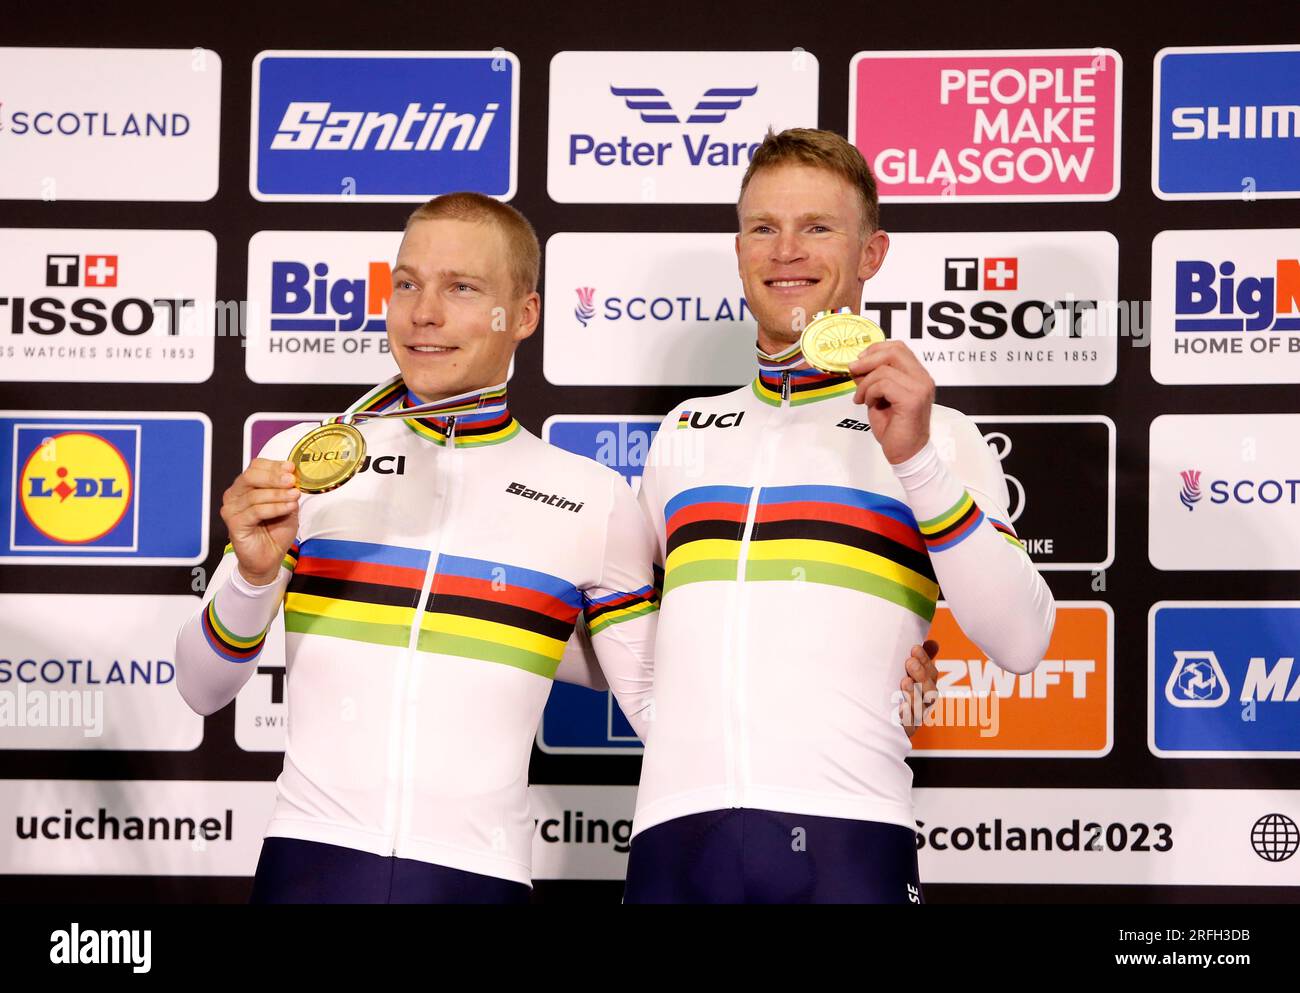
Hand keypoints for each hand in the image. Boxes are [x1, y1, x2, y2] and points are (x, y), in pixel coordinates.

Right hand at [219, 458, 299, 585]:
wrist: (268, 559)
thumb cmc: (275, 532)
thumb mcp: (287, 506)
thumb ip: (288, 491)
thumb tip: (294, 476)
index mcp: (246, 486)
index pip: (255, 467)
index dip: (274, 465)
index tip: (291, 468)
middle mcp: (235, 495)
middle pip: (251, 476)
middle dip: (274, 477)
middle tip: (291, 480)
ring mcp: (232, 509)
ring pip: (255, 495)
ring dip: (278, 494)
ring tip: (295, 496)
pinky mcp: (234, 523)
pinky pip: (255, 511)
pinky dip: (275, 508)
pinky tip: (289, 508)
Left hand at [847, 340, 934, 463]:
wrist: (906, 453)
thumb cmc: (895, 428)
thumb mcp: (879, 397)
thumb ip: (873, 379)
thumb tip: (857, 365)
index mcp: (918, 376)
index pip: (899, 348)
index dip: (876, 349)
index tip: (860, 359)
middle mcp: (923, 379)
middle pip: (894, 351)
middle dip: (867, 360)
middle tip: (853, 371)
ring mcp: (920, 388)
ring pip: (884, 370)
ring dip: (865, 384)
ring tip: (862, 398)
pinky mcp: (912, 400)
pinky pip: (883, 384)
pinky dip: (870, 393)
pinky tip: (869, 404)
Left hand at [899, 639, 939, 737]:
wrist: (869, 722)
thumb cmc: (890, 694)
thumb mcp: (904, 674)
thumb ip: (919, 659)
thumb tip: (933, 643)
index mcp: (923, 688)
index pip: (931, 674)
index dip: (926, 661)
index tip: (914, 648)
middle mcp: (921, 704)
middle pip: (929, 691)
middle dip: (921, 675)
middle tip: (909, 662)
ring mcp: (912, 718)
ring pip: (920, 708)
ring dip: (914, 693)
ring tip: (905, 681)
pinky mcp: (901, 731)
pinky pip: (907, 726)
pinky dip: (906, 716)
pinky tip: (900, 706)